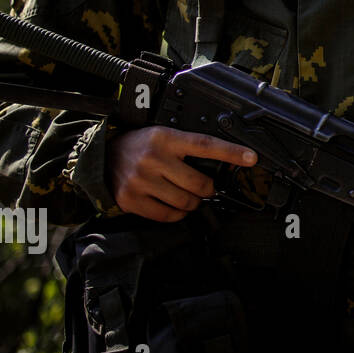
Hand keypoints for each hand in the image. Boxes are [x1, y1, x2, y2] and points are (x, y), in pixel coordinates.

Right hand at [106, 126, 256, 221]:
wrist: (102, 157)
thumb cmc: (140, 146)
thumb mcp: (163, 136)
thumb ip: (187, 147)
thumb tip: (223, 162)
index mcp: (165, 138)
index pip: (205, 145)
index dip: (231, 152)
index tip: (251, 157)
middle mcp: (153, 158)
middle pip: (199, 183)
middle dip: (208, 188)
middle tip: (205, 186)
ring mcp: (141, 181)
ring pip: (185, 202)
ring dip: (193, 202)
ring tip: (186, 195)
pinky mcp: (131, 200)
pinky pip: (167, 215)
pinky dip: (177, 214)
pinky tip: (173, 204)